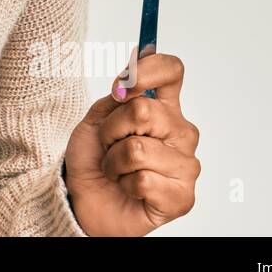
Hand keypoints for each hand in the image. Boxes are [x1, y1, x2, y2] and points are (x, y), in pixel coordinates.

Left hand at [62, 51, 199, 235]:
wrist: (85, 200)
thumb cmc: (94, 159)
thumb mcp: (96, 120)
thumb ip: (116, 97)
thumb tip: (130, 81)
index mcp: (164, 107)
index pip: (171, 71)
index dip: (145, 70)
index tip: (121, 86)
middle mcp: (180, 132)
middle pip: (145, 110)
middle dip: (111, 130)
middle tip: (108, 145)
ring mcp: (186, 165)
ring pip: (138, 149)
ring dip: (114, 161)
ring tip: (117, 170)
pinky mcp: (182, 197)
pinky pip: (144, 180)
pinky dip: (124, 184)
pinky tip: (129, 189)